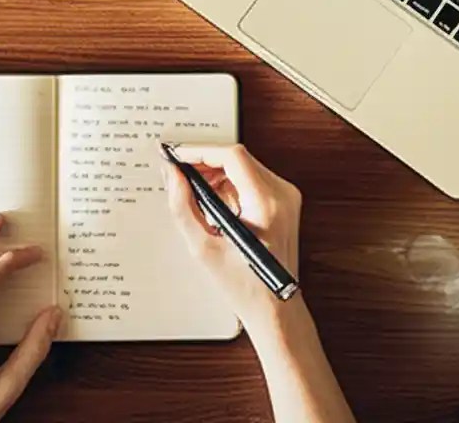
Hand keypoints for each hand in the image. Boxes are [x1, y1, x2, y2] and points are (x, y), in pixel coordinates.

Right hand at [162, 144, 301, 324]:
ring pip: (243, 166)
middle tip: (180, 175)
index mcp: (266, 204)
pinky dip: (228, 184)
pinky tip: (214, 204)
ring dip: (216, 173)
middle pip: (237, 158)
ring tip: (195, 194)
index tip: (177, 156)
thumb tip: (173, 177)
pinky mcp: (283, 202)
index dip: (199, 151)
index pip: (231, 156)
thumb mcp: (203, 248)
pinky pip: (251, 179)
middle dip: (205, 163)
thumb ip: (183, 207)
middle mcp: (282, 195)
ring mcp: (286, 197)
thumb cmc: (246, 286)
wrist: (274, 306)